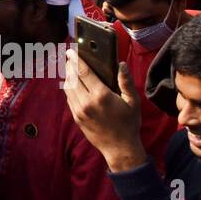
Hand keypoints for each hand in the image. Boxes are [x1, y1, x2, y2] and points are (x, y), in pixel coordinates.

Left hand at [63, 48, 147, 172]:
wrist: (119, 148)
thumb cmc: (129, 124)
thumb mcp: (132, 102)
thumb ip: (126, 82)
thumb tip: (121, 64)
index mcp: (101, 95)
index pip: (84, 72)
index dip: (76, 59)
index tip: (70, 51)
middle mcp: (87, 102)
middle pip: (72, 78)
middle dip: (70, 66)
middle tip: (70, 57)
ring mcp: (79, 111)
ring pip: (68, 88)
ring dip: (68, 76)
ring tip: (70, 68)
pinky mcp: (76, 118)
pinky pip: (69, 98)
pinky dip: (69, 88)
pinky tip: (72, 84)